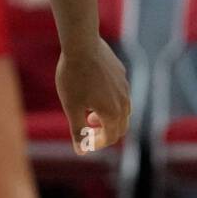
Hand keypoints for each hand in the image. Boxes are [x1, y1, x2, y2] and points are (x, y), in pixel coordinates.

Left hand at [56, 39, 131, 153]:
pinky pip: (120, 94)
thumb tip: (81, 151)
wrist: (81, 46)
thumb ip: (78, 131)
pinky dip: (110, 102)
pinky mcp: (121, 74)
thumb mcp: (71, 108)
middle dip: (104, 132)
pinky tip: (93, 92)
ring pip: (123, 110)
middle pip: (120, 126)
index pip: (111, 137)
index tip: (83, 140)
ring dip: (108, 117)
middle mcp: (124, 101)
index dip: (97, 143)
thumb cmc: (73, 78)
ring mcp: (125, 87)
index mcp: (112, 113)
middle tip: (86, 128)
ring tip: (89, 112)